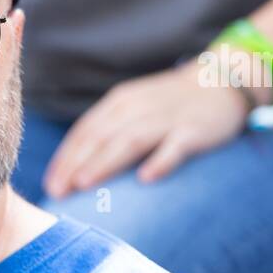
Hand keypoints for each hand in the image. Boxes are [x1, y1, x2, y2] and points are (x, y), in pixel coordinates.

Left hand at [42, 64, 249, 197]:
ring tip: (85, 184)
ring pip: (131, 140)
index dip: (66, 158)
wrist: (221, 82)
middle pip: (101, 137)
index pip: (85, 131)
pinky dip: (160, 161)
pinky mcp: (194, 130)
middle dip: (77, 165)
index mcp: (119, 103)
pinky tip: (146, 179)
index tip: (50, 185)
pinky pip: (176, 146)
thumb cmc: (168, 104)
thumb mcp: (133, 108)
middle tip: (59, 191)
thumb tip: (74, 168)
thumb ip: (108, 131)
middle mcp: (138, 107)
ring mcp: (166, 118)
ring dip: (105, 163)